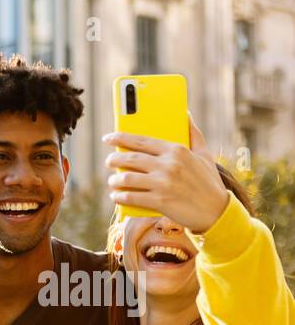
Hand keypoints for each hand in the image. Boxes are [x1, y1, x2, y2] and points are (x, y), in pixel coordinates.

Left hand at [103, 117, 229, 232]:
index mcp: (177, 150)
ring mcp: (163, 183)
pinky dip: (119, 196)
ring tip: (112, 181)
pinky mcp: (159, 201)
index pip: (142, 141)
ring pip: (127, 178)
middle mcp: (168, 165)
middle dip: (113, 159)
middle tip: (109, 161)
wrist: (216, 210)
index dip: (121, 138)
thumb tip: (185, 114)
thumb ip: (193, 133)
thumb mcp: (204, 154)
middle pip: (130, 158)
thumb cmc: (208, 181)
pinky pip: (130, 197)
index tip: (108, 138)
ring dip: (114, 180)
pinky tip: (116, 196)